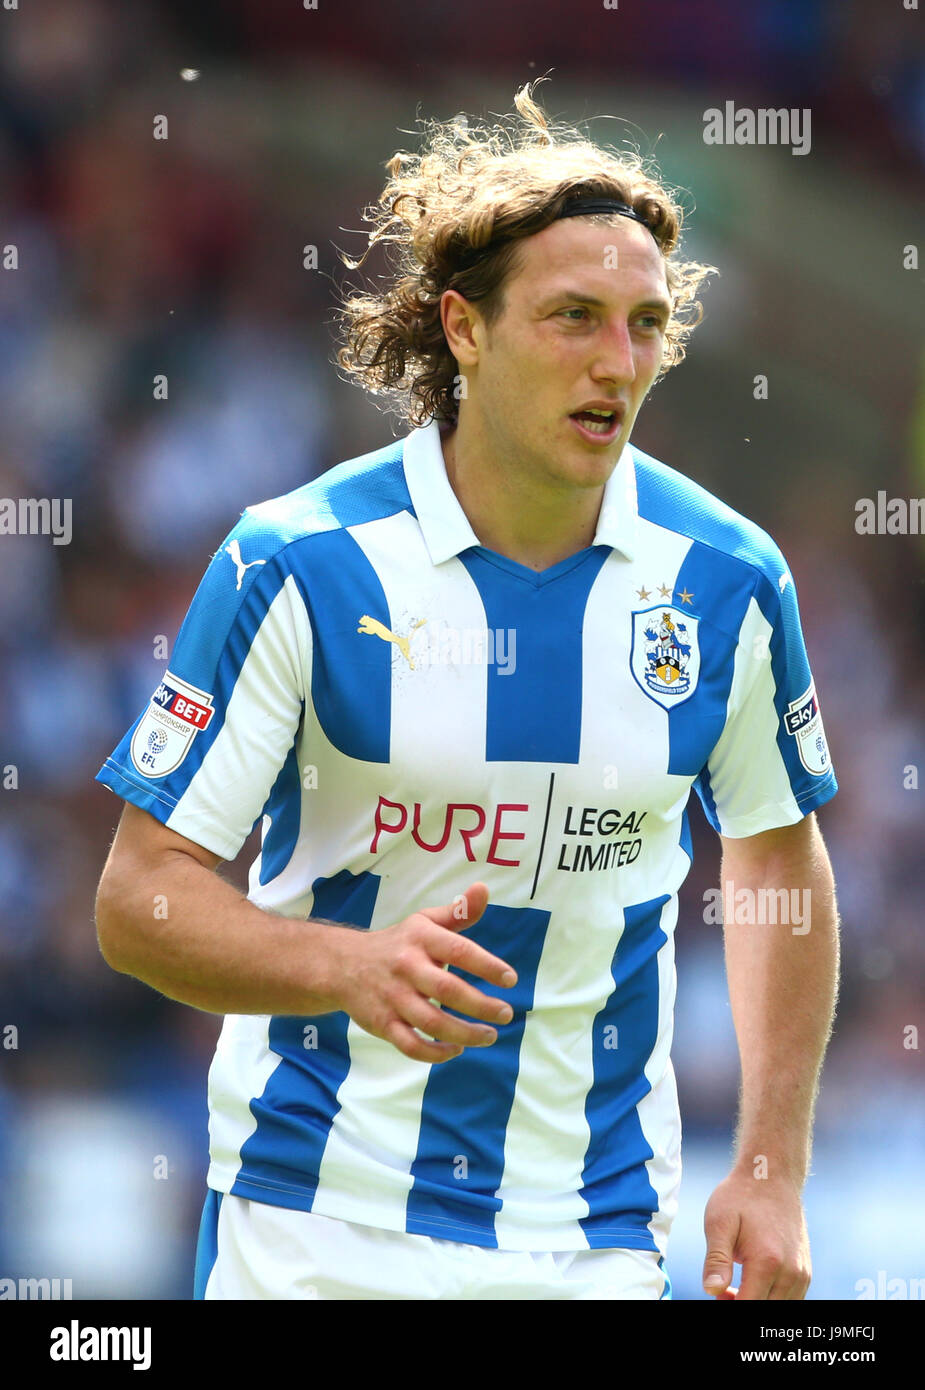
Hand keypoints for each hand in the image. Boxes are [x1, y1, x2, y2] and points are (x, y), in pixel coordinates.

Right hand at [332, 881, 517, 1062]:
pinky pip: (410, 1045)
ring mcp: (393, 998)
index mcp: (421, 939)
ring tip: (489, 1036)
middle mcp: (406, 967)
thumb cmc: (398, 943)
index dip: (487, 965)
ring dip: (465, 1034)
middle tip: (506, 1014)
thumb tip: (484, 888)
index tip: (510, 979)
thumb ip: (458, 911)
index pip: (459, 951)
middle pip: (448, 991)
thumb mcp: (425, 922)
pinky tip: (455, 1049)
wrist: (343, 964)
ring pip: (432, 1023)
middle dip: (482, 1006)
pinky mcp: (382, 1023)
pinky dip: (435, 1054)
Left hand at [702, 1169, 811, 1299]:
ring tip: (736, 1286)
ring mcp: (802, 1273)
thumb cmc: (741, 1196)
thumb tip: (711, 1290)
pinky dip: (772, 1299)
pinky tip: (753, 1283)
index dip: (729, 1307)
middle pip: (766, 1312)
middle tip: (723, 1290)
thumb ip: (716, 1259)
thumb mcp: (719, 1222)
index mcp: (767, 1262)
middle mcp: (791, 1272)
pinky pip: (791, 1300)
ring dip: (758, 1304)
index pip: (748, 1307)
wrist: (772, 1175)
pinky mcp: (805, 1271)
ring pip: (780, 1309)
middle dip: (742, 1306)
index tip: (717, 1296)